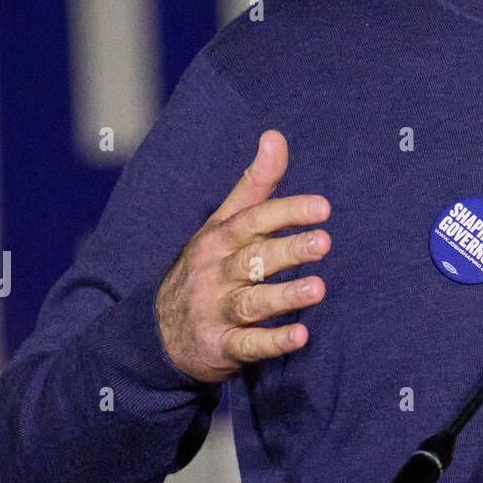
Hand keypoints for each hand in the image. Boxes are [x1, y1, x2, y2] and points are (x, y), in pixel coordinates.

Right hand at [155, 129, 330, 382]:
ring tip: (318, 289)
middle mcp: (216, 272)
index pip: (253, 220)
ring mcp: (216, 310)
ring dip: (285, 295)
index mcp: (218, 239)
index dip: (287, 212)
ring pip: (251, 301)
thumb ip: (255, 184)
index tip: (323, 207)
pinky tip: (301, 337)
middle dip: (288, 250)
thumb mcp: (223, 223)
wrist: (159, 332)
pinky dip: (272, 342)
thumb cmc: (206, 266)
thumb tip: (275, 135)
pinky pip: (247, 345)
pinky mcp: (220, 347)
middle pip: (253, 259)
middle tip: (324, 242)